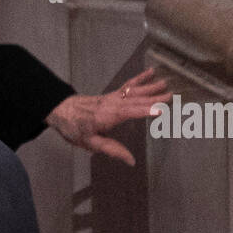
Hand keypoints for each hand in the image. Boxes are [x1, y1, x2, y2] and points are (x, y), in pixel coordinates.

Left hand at [45, 69, 170, 165]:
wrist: (61, 110)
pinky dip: (139, 78)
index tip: (160, 110)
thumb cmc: (75, 129)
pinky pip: (128, 85)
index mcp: (108, 116)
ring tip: (165, 83)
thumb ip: (111, 150)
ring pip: (134, 91)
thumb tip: (131, 160)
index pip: (130, 112)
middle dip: (154, 98)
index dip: (145, 111)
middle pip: (136, 100)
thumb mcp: (90, 143)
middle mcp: (112, 104)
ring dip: (150, 87)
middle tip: (171, 95)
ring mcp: (112, 97)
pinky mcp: (112, 94)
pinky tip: (150, 72)